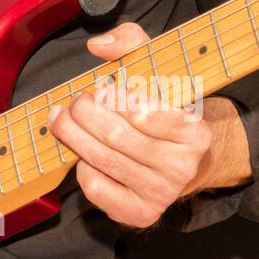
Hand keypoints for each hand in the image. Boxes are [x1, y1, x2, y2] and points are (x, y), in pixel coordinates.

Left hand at [48, 22, 251, 228]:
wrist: (186, 163)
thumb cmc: (164, 112)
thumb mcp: (158, 69)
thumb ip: (132, 44)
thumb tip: (99, 46)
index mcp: (195, 133)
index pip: (143, 112)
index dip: (114, 98)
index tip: (101, 88)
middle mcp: (182, 167)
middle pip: (115, 136)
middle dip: (84, 114)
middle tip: (74, 102)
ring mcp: (161, 194)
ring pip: (103, 161)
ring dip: (74, 136)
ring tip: (64, 119)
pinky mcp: (140, 214)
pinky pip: (98, 189)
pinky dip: (83, 169)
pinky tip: (86, 155)